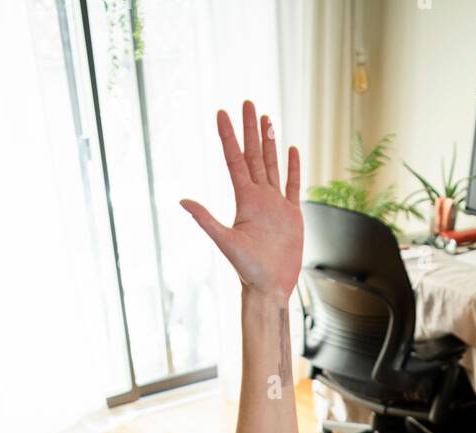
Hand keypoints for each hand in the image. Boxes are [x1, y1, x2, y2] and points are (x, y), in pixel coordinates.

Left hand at [179, 99, 302, 301]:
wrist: (270, 286)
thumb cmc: (247, 269)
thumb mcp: (225, 242)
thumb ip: (206, 219)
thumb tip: (182, 201)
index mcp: (245, 200)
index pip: (235, 160)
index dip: (228, 137)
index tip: (222, 113)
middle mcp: (259, 198)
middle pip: (254, 156)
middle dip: (251, 130)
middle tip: (248, 104)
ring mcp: (276, 205)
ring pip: (272, 165)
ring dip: (269, 142)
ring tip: (268, 118)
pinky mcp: (292, 215)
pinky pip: (293, 186)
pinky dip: (293, 168)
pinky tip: (291, 150)